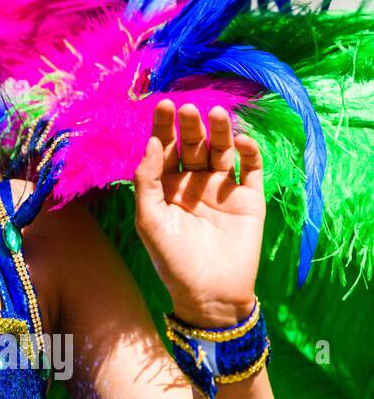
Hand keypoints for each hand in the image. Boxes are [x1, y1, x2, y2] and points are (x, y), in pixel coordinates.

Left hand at [133, 99, 266, 327]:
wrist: (210, 294)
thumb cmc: (172, 260)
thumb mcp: (149, 219)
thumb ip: (147, 180)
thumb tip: (150, 142)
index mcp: (166, 185)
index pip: (164, 148)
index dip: (164, 126)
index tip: (163, 104)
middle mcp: (194, 182)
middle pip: (192, 145)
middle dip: (190, 126)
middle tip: (189, 108)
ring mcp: (222, 188)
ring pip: (222, 151)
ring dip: (220, 132)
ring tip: (217, 114)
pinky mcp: (249, 198)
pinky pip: (251, 169)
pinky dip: (249, 153)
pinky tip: (241, 142)